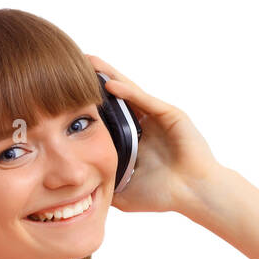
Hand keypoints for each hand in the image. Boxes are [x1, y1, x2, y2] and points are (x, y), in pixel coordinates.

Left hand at [86, 54, 223, 215]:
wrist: (194, 193)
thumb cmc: (164, 195)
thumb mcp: (125, 193)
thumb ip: (105, 187)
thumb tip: (78, 192)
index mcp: (133, 140)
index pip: (107, 118)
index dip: (89, 106)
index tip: (65, 97)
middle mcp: (144, 125)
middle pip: (115, 98)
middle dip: (95, 83)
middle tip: (71, 68)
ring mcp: (156, 118)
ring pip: (129, 92)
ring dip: (109, 76)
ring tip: (88, 63)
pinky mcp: (169, 114)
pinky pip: (144, 100)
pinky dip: (128, 91)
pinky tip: (110, 83)